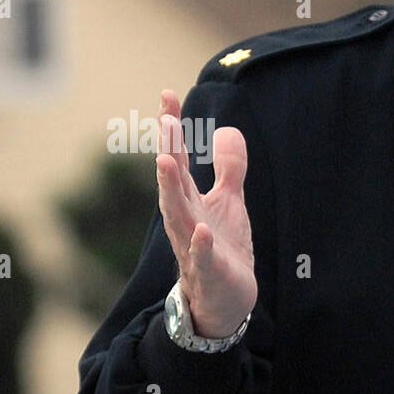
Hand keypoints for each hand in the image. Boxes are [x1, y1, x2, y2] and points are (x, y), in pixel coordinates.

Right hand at [155, 89, 256, 337]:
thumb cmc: (222, 248)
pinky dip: (200, 245)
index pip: (178, 157)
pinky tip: (201, 230)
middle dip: (167, 149)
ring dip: (170, 189)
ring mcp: (193, 245)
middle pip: (172, 180)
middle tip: (164, 118)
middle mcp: (185, 218)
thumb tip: (228, 131)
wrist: (225, 300)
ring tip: (165, 162)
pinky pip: (201, 258)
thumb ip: (229, 169)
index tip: (167, 94)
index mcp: (190, 199)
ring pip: (177, 215)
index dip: (173, 128)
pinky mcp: (208, 272)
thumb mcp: (229, 203)